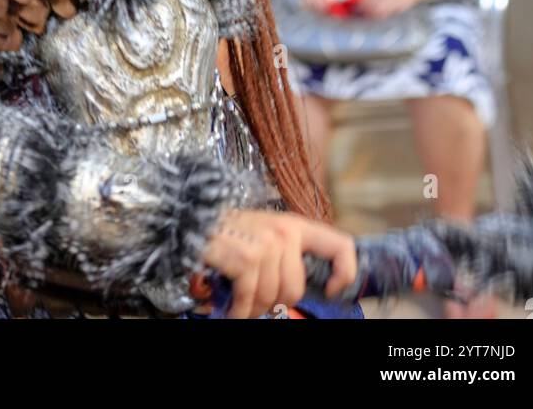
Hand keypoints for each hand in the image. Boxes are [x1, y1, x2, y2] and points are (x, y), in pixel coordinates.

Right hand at [202, 210, 356, 318]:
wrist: (188, 223)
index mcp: (294, 226)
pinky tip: (230, 307)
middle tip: (253, 299)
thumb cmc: (227, 235)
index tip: (331, 292)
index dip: (344, 273)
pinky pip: (251, 298)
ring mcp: (266, 242)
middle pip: (295, 288)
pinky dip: (238, 309)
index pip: (340, 245)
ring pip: (272, 296)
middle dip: (273, 302)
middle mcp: (284, 231)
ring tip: (238, 300)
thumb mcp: (264, 237)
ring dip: (252, 307)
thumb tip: (310, 288)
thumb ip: (288, 256)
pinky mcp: (246, 257)